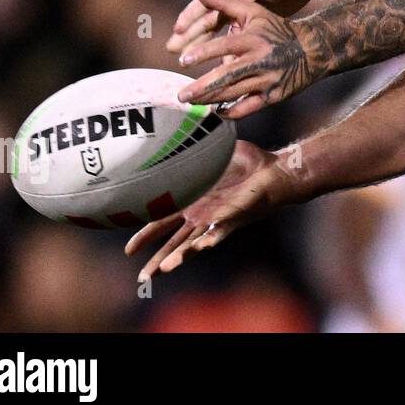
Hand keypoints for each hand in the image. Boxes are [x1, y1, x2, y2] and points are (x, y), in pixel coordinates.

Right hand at [125, 141, 293, 279]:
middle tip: (142, 278)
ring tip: (162, 271)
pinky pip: (218, 233)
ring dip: (178, 257)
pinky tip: (198, 250)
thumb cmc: (249, 161)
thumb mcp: (214, 151)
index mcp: (193, 202)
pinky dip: (207, 242)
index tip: (128, 251)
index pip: (163, 222)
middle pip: (174, 242)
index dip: (146, 236)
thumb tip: (175, 126)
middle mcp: (202, 215)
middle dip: (158, 260)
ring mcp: (217, 219)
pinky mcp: (233, 218)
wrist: (276, 169)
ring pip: (193, 244)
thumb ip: (194, 147)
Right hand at [167, 0, 313, 56]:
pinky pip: (232, 32)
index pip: (208, 3)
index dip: (191, 17)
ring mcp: (241, 6)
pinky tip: (218, 62)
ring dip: (201, 42)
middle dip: (189, 34)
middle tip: (173, 50)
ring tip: (185, 58)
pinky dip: (224, 47)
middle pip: (207, 16)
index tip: (178, 32)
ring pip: (216, 26)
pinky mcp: (251, 17)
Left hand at [176, 0, 316, 116]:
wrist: (312, 50)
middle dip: (203, 87)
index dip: (204, 53)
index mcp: (254, 39)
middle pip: (228, 76)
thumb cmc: (277, 29)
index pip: (226, 46)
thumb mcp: (253, 11)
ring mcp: (267, 80)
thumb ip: (223, 2)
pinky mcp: (272, 96)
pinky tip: (216, 109)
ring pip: (234, 94)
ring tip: (191, 102)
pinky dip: (230, 112)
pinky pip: (248, 108)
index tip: (183, 61)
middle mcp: (260, 60)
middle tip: (181, 96)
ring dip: (210, 99)